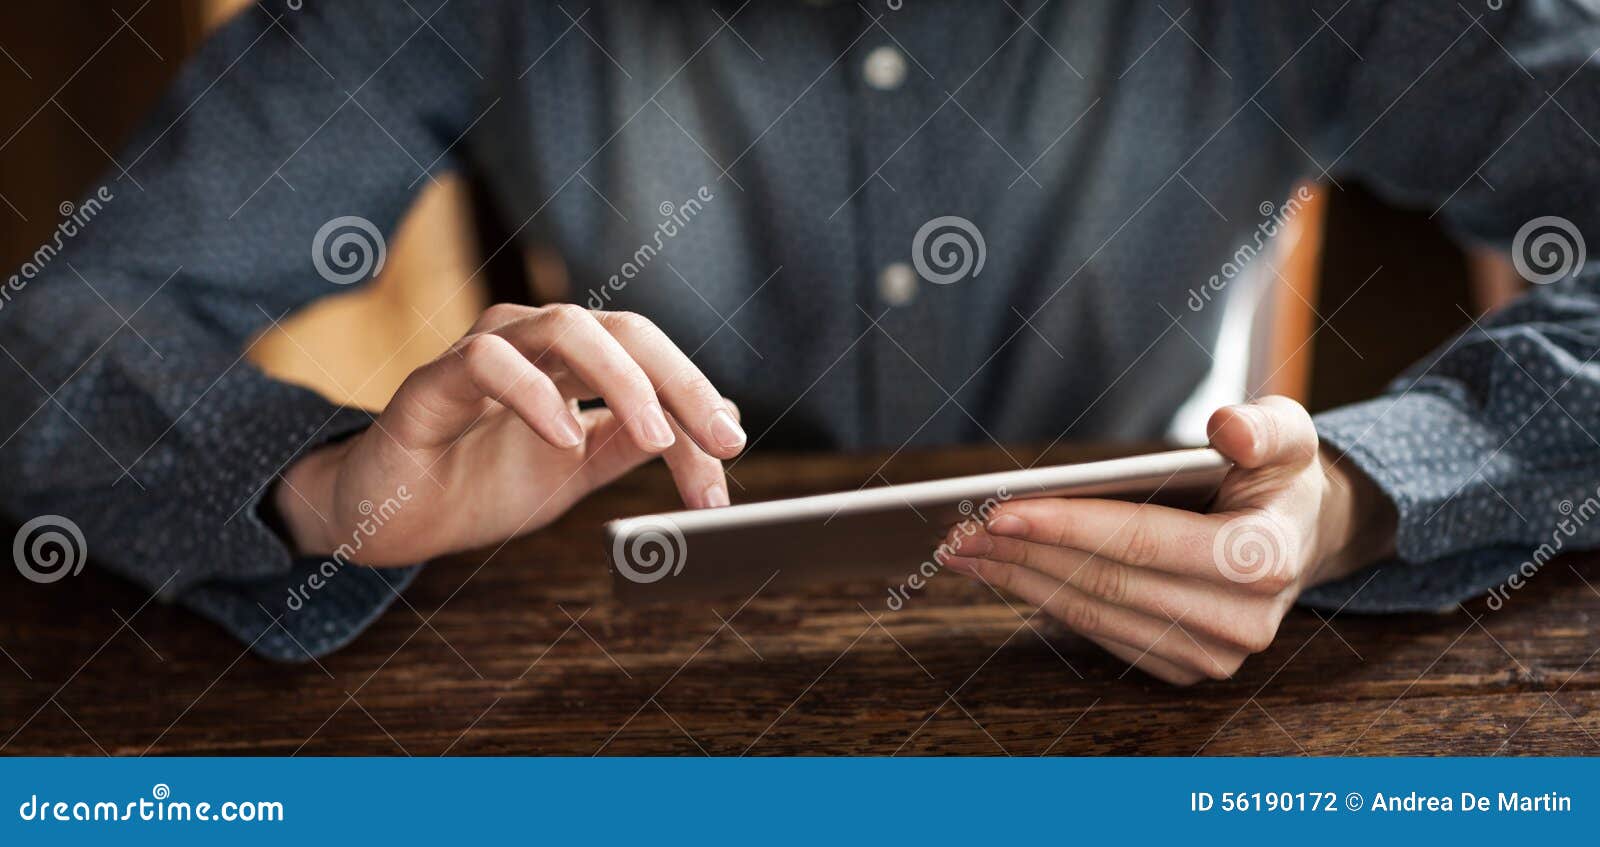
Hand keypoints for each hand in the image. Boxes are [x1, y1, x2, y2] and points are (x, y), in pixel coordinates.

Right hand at [270, 303, 745, 564]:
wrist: (391, 519)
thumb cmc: (478, 485)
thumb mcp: (574, 474)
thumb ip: (631, 444)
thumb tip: (722, 422)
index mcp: (571, 362)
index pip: (649, 359)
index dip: (696, 401)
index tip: (732, 455)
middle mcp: (532, 342)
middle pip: (623, 330)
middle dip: (680, 384)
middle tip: (720, 443)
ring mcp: (482, 353)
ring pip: (565, 327)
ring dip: (624, 382)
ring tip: (656, 440)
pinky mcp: (430, 382)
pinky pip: (486, 361)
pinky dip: (535, 395)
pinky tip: (564, 439)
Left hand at [937, 395, 1395, 684]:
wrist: (1299, 533)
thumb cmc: (1278, 474)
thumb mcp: (1287, 433)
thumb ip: (1263, 426)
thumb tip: (1227, 428)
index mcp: (1262, 558)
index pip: (1142, 542)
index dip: (1065, 525)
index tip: (997, 509)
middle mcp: (1240, 622)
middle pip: (1105, 582)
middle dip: (1023, 553)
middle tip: (958, 528)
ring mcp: (1212, 656)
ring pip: (1091, 613)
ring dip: (1018, 580)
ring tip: (963, 549)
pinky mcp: (1184, 669)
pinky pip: (1098, 633)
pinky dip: (1043, 600)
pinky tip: (1001, 571)